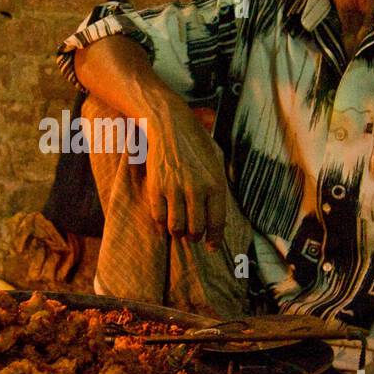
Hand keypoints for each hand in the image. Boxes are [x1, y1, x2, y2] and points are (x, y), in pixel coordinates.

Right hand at [143, 99, 227, 247]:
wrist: (170, 126)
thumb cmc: (195, 144)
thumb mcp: (215, 163)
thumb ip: (217, 188)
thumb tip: (216, 215)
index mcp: (215, 184)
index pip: (216, 221)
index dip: (214, 238)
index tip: (212, 246)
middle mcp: (196, 189)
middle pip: (196, 228)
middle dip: (195, 237)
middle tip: (193, 237)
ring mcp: (175, 189)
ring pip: (177, 227)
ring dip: (178, 233)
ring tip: (179, 231)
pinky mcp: (156, 187)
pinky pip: (158, 216)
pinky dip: (161, 225)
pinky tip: (164, 223)